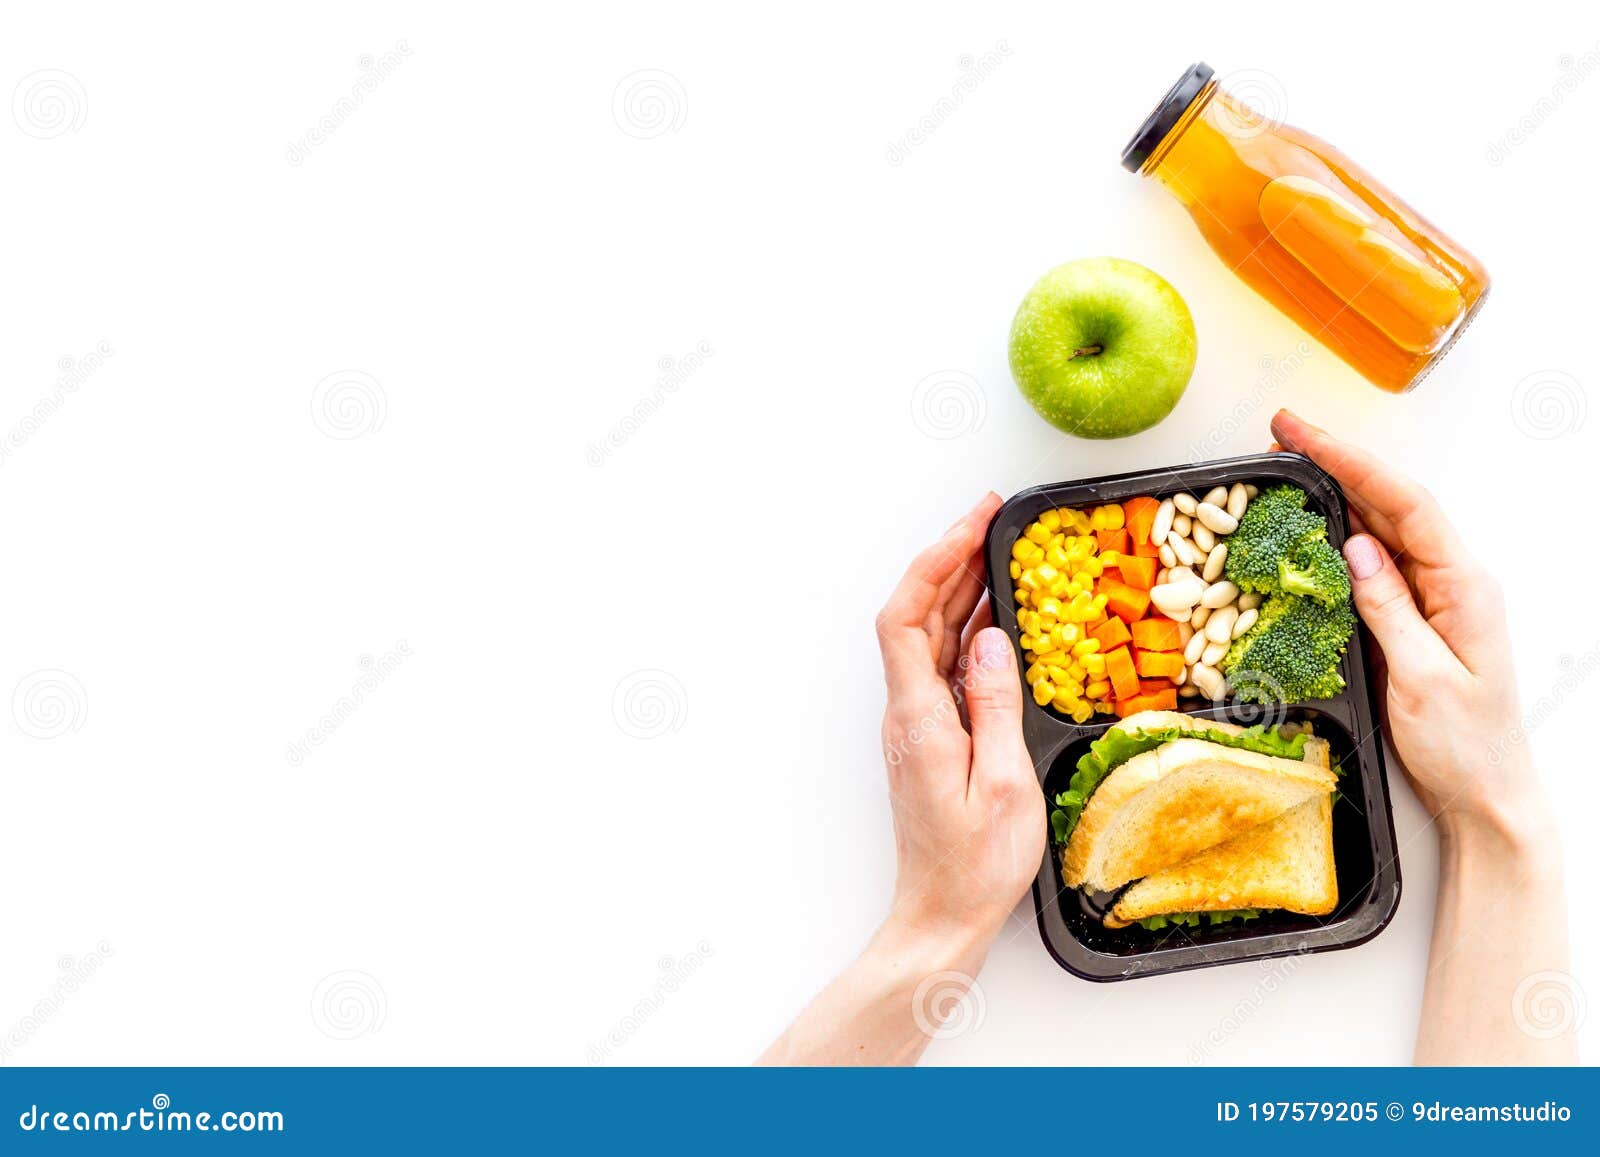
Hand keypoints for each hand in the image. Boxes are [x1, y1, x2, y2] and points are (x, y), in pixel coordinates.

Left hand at [874, 493, 1043, 947]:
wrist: (941, 916)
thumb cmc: (974, 866)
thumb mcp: (1004, 783)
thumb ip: (996, 703)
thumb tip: (991, 637)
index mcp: (918, 718)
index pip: (904, 616)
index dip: (933, 561)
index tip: (972, 525)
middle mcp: (907, 713)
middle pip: (914, 614)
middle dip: (950, 556)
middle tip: (991, 516)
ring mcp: (916, 723)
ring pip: (928, 636)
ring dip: (958, 586)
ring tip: (998, 547)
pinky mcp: (931, 736)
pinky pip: (942, 664)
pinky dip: (967, 627)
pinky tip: (996, 615)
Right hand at [1273, 410, 1573, 1065]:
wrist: (1487, 797)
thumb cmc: (1466, 748)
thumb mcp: (1422, 680)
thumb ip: (1389, 609)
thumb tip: (1356, 548)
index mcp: (1465, 586)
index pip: (1405, 504)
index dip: (1352, 461)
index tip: (1303, 434)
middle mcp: (1451, 582)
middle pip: (1391, 503)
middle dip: (1337, 461)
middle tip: (1282, 433)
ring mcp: (1431, 599)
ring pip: (1380, 529)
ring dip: (1335, 493)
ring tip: (1286, 467)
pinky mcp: (1409, 621)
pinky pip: (1372, 566)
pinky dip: (1337, 538)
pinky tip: (1308, 528)